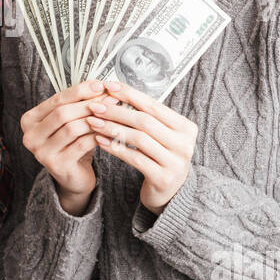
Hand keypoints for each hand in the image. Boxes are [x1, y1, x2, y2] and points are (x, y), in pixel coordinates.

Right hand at [20, 79, 113, 214]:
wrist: (75, 176)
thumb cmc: (73, 143)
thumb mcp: (72, 120)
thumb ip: (79, 103)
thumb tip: (102, 86)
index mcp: (29, 120)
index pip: (56, 99)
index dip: (80, 91)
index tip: (100, 85)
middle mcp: (30, 136)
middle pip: (62, 113)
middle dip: (89, 104)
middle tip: (110, 99)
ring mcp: (41, 153)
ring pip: (71, 128)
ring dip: (95, 119)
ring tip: (113, 113)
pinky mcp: (56, 165)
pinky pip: (81, 145)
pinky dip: (97, 135)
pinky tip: (110, 131)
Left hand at [88, 80, 198, 214]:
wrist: (171, 193)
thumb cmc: (160, 157)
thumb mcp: (160, 135)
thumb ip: (146, 117)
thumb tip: (115, 91)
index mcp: (186, 127)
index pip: (153, 105)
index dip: (129, 94)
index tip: (108, 86)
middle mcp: (184, 143)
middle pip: (145, 121)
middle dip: (117, 111)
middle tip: (95, 106)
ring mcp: (175, 162)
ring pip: (138, 139)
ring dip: (112, 128)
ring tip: (93, 122)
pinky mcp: (162, 178)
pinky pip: (134, 158)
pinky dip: (115, 148)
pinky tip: (100, 141)